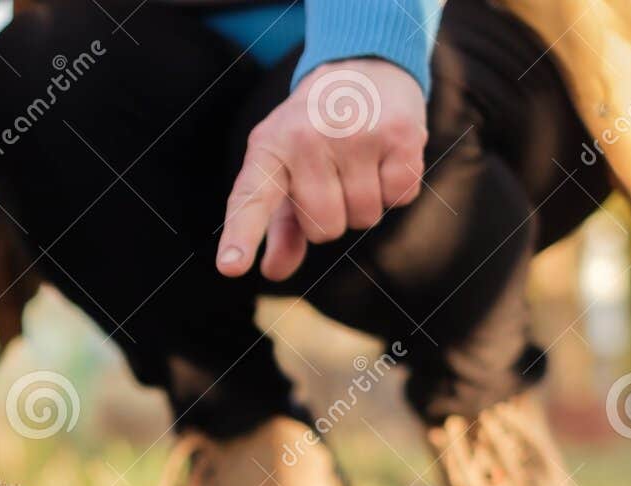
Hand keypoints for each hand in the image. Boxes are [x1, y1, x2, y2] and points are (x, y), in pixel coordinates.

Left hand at [217, 59, 427, 281]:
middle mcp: (306, 137)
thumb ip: (280, 228)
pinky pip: (399, 198)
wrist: (364, 66)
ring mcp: (354, 133)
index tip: (231, 266)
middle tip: (334, 176)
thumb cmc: (316, 134)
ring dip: (365, 203)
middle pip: (324, 228)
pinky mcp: (399, 133)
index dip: (242, 235)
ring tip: (359, 162)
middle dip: (333, 217)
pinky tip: (386, 156)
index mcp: (269, 148)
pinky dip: (396, 189)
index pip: (252, 199)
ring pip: (363, 217)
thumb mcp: (286, 173)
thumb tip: (273, 272)